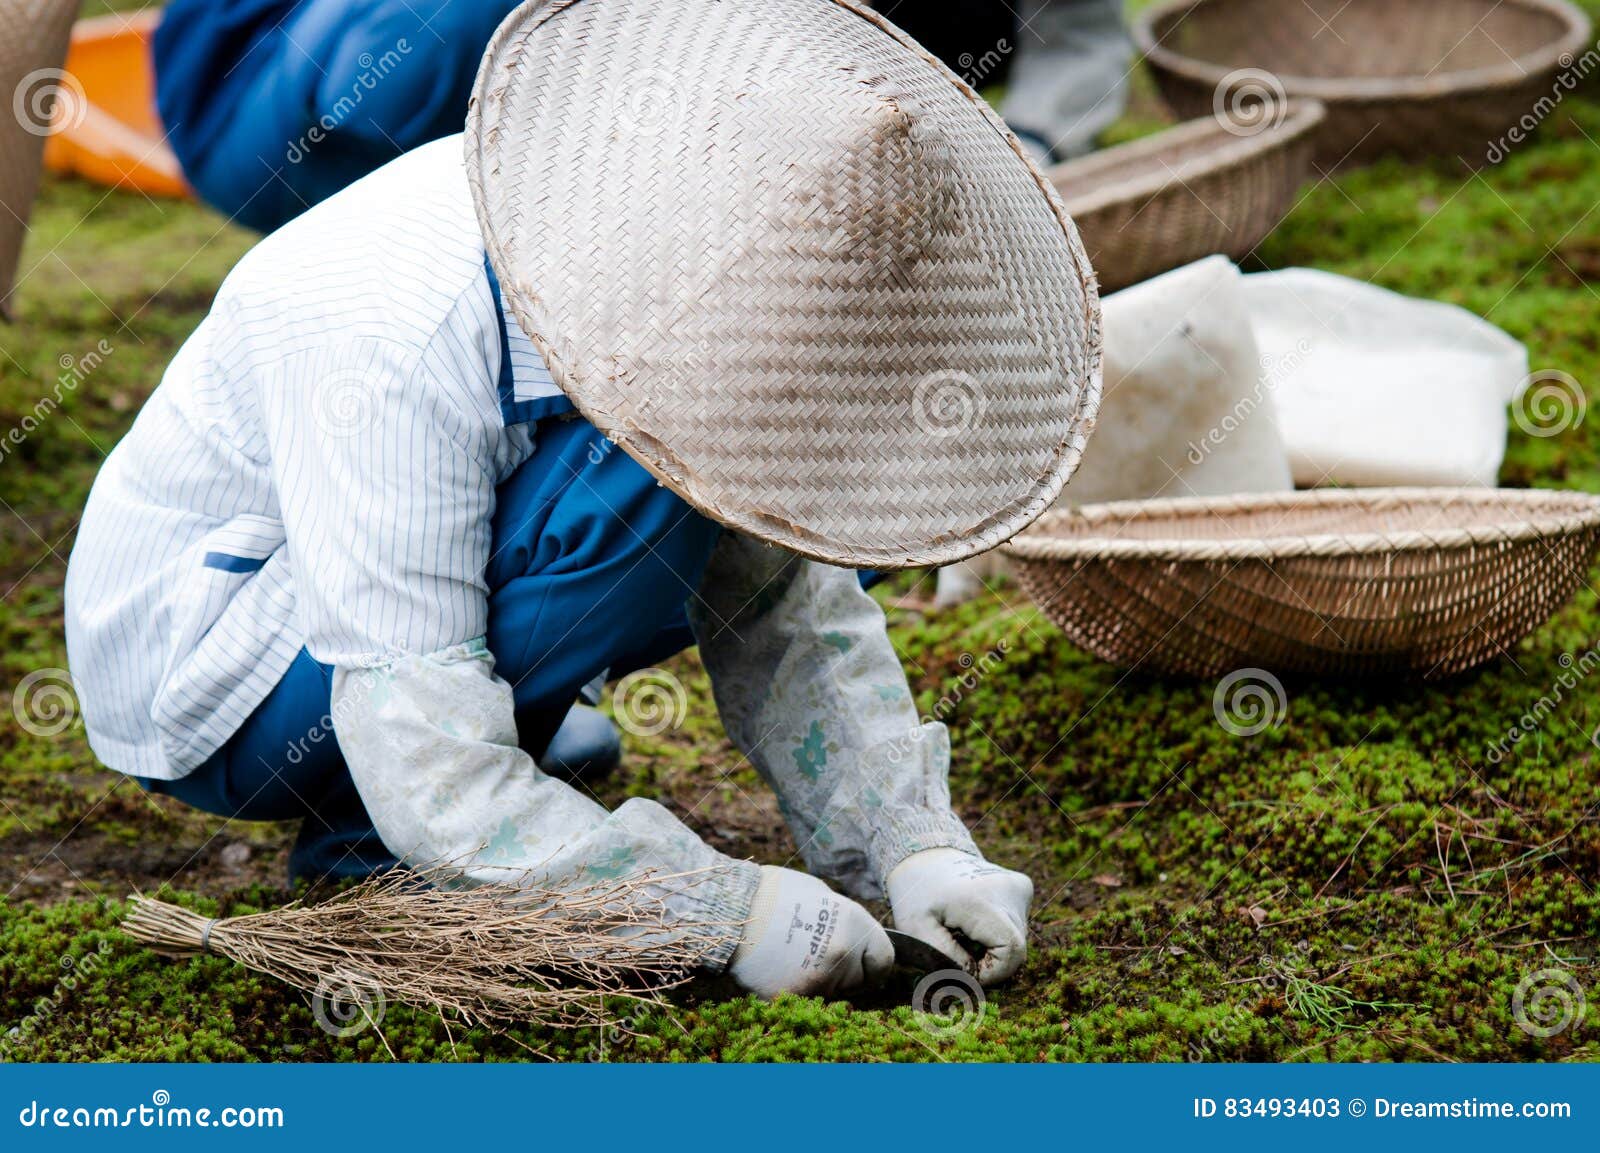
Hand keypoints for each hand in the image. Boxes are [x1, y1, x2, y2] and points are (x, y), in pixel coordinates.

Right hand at [728, 866, 893, 998]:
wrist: (729, 909)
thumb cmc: (772, 894)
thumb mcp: (820, 893)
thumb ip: (844, 921)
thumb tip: (857, 939)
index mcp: (853, 926)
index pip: (884, 961)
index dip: (874, 965)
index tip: (865, 968)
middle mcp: (841, 955)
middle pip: (857, 980)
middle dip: (842, 972)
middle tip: (813, 954)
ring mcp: (817, 980)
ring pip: (829, 992)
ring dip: (817, 981)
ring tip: (789, 956)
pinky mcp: (792, 998)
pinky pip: (802, 1002)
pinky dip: (792, 991)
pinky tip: (775, 969)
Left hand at [887, 847, 1031, 985]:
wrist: (924, 856)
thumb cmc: (917, 895)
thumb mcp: (917, 930)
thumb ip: (946, 959)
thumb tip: (974, 978)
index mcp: (981, 902)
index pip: (1011, 953)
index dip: (993, 972)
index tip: (967, 970)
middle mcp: (1008, 891)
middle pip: (1016, 949)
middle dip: (991, 961)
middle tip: (960, 950)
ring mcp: (1018, 887)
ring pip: (1018, 938)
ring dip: (994, 945)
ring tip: (964, 931)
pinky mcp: (1022, 887)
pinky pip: (1017, 924)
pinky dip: (998, 931)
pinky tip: (975, 919)